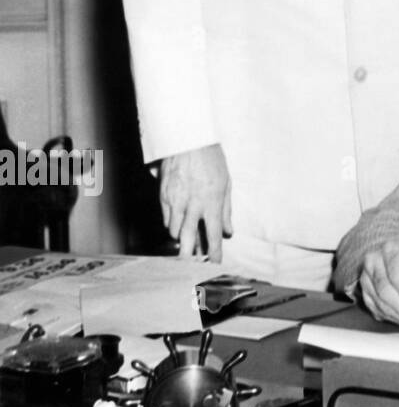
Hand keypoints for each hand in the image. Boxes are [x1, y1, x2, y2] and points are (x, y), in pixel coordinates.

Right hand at [159, 145, 231, 260]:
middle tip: (191, 267)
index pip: (214, 234)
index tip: (214, 264)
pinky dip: (173, 226)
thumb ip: (226, 210)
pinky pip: (166, 219)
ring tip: (188, 245)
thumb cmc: (211, 160)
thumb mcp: (226, 183)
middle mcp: (192, 204)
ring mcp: (175, 201)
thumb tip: (229, 231)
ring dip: (181, 239)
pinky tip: (179, 226)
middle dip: (188, 257)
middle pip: (187, 239)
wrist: (187, 140)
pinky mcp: (162, 196)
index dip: (214, 252)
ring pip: (174, 231)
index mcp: (211, 201)